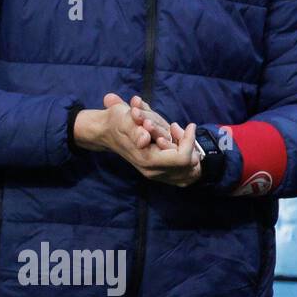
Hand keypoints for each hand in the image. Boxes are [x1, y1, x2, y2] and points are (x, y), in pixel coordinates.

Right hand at [74, 93, 201, 186]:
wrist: (105, 133)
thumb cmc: (117, 122)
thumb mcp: (123, 120)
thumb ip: (135, 131)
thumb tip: (143, 139)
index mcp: (147, 160)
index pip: (182, 158)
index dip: (189, 141)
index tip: (184, 125)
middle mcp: (153, 172)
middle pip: (189, 166)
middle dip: (189, 145)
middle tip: (176, 129)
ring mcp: (156, 175)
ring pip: (190, 173)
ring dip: (191, 153)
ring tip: (179, 138)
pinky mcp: (159, 174)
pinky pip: (184, 176)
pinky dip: (188, 163)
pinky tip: (180, 148)